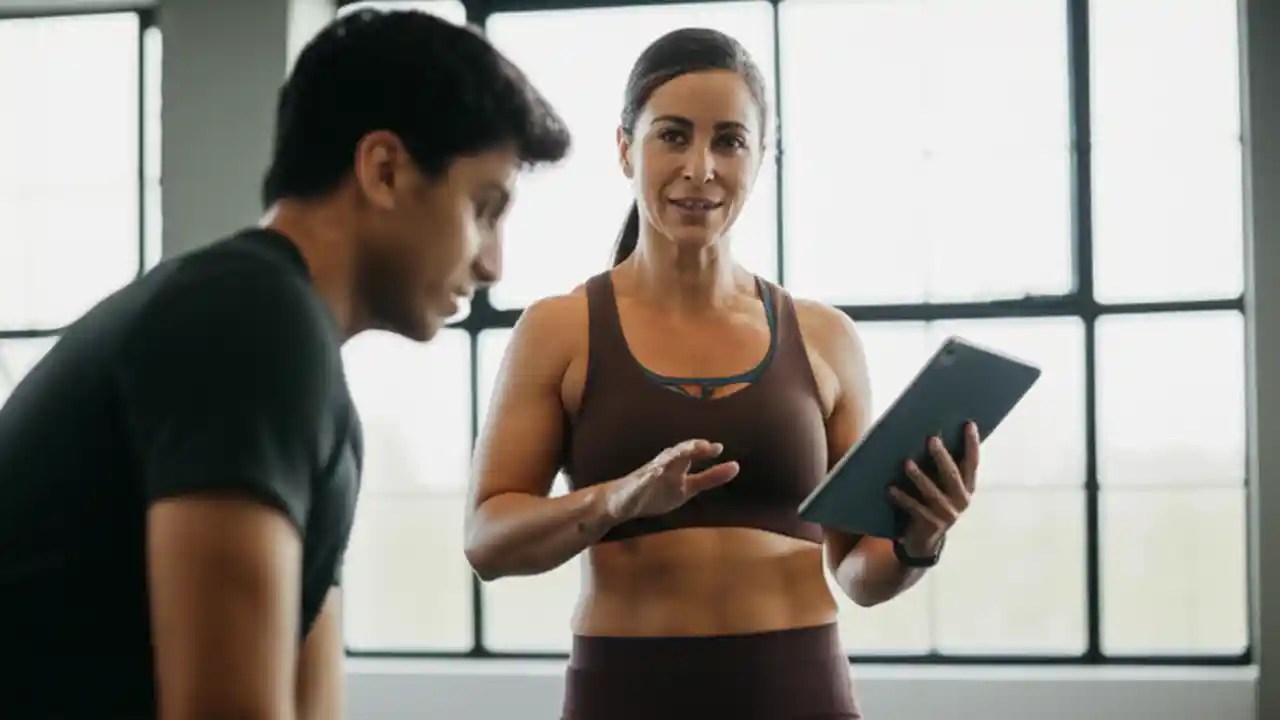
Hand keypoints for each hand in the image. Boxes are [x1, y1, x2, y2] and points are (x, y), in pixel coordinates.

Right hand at [605, 439, 739, 520]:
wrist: (621, 502)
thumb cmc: (655, 491)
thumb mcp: (688, 487)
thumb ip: (709, 477)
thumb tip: (736, 466)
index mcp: (677, 464)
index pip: (692, 452)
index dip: (704, 450)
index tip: (718, 448)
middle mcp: (664, 464)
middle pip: (678, 452)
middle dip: (690, 448)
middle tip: (706, 447)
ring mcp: (649, 473)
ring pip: (663, 461)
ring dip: (673, 456)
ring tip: (686, 453)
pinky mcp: (637, 484)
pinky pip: (645, 478)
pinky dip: (651, 474)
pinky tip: (657, 472)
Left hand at [888, 421, 980, 556]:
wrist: (923, 541)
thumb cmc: (930, 503)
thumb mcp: (941, 487)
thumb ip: (941, 467)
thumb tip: (930, 435)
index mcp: (967, 487)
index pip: (972, 462)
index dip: (972, 444)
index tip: (969, 424)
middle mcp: (961, 500)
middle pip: (952, 475)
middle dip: (941, 456)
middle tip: (931, 439)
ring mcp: (947, 514)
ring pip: (932, 492)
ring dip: (919, 477)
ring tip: (906, 463)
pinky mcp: (931, 524)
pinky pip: (915, 508)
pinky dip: (902, 497)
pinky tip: (890, 488)